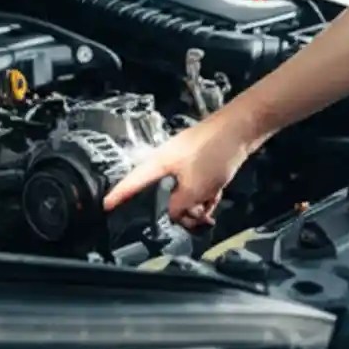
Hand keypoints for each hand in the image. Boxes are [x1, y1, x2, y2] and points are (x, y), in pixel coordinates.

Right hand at [103, 107, 257, 228]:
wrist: (242, 129)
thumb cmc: (215, 152)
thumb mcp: (194, 188)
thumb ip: (179, 206)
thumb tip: (175, 213)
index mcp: (159, 163)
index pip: (133, 182)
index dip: (119, 195)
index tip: (105, 205)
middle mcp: (169, 162)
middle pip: (165, 195)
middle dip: (180, 211)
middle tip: (196, 218)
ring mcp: (187, 163)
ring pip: (184, 194)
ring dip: (196, 206)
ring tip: (210, 210)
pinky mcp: (202, 164)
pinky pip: (197, 187)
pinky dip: (206, 196)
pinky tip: (216, 198)